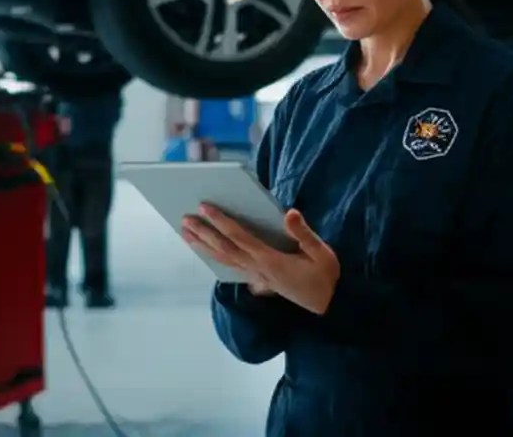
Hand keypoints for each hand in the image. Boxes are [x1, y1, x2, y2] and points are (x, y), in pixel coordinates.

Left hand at [181, 204, 339, 314]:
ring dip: (203, 246)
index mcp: (270, 260)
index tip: (205, 207)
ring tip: (186, 233)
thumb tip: (289, 213)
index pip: (239, 237)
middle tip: (184, 219)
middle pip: (224, 249)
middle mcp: (258, 269)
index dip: (221, 221)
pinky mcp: (258, 280)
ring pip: (223, 260)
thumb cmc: (325, 276)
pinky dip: (215, 257)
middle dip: (203, 233)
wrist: (328, 305)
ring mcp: (256, 276)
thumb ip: (304, 234)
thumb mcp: (322, 253)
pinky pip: (231, 267)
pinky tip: (206, 250)